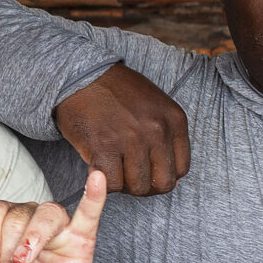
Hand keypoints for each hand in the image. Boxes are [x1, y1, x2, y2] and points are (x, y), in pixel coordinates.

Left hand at [0, 171, 108, 262]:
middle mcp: (24, 219)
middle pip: (16, 211)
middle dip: (8, 242)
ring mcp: (53, 229)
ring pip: (46, 212)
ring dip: (34, 237)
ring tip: (28, 262)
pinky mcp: (79, 240)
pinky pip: (89, 211)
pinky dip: (95, 195)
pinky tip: (98, 177)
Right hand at [54, 65, 189, 196]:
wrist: (81, 76)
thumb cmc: (116, 91)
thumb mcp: (155, 105)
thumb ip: (166, 135)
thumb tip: (170, 173)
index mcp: (174, 119)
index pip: (181, 169)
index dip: (162, 176)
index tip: (148, 173)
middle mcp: (157, 130)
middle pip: (163, 183)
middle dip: (145, 186)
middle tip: (129, 176)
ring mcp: (131, 139)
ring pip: (138, 187)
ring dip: (123, 184)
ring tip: (112, 170)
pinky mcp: (104, 146)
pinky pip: (112, 184)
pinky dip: (104, 182)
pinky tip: (98, 167)